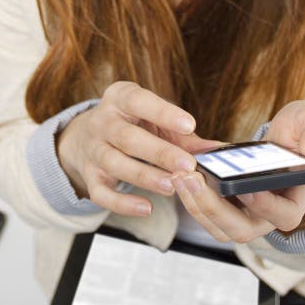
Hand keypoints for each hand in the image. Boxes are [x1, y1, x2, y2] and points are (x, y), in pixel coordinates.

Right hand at [56, 81, 222, 216]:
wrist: (86, 136)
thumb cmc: (132, 124)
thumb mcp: (155, 120)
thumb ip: (184, 136)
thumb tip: (218, 151)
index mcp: (120, 97)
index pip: (139, 101)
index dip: (164, 112)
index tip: (190, 125)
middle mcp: (102, 121)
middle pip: (128, 137)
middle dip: (159, 152)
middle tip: (188, 165)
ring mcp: (93, 150)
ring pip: (115, 164)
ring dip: (145, 177)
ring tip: (173, 186)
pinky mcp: (89, 176)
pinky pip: (102, 193)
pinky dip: (123, 203)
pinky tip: (146, 207)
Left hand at [171, 100, 304, 242]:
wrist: (290, 138)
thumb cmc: (304, 131)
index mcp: (297, 197)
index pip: (283, 215)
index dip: (264, 205)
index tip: (242, 187)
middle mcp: (271, 213)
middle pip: (241, 230)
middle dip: (213, 208)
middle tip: (191, 180)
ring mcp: (250, 213)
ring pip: (219, 227)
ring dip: (196, 206)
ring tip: (179, 177)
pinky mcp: (231, 205)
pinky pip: (208, 213)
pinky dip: (191, 197)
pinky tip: (178, 174)